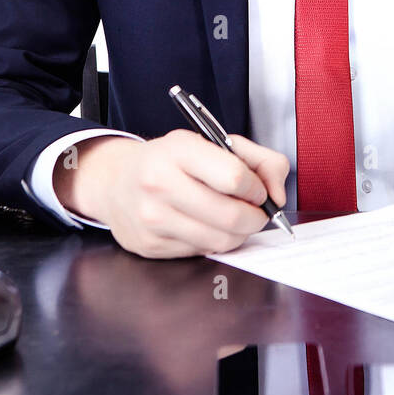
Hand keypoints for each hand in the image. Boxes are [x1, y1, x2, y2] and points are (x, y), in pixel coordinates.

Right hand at [53, 129, 289, 258]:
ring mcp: (152, 218)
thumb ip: (259, 160)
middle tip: (257, 212)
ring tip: (235, 219)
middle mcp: (160, 183)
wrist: (116, 181)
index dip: (257, 189)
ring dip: (239, 234)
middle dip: (256, 218)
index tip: (258, 190)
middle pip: (232, 216)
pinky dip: (214, 242)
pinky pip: (201, 252)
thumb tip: (277, 196)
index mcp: (179, 149)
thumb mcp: (213, 142)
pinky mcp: (150, 245)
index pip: (235, 177)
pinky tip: (207, 226)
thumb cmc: (172, 160)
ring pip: (220, 241)